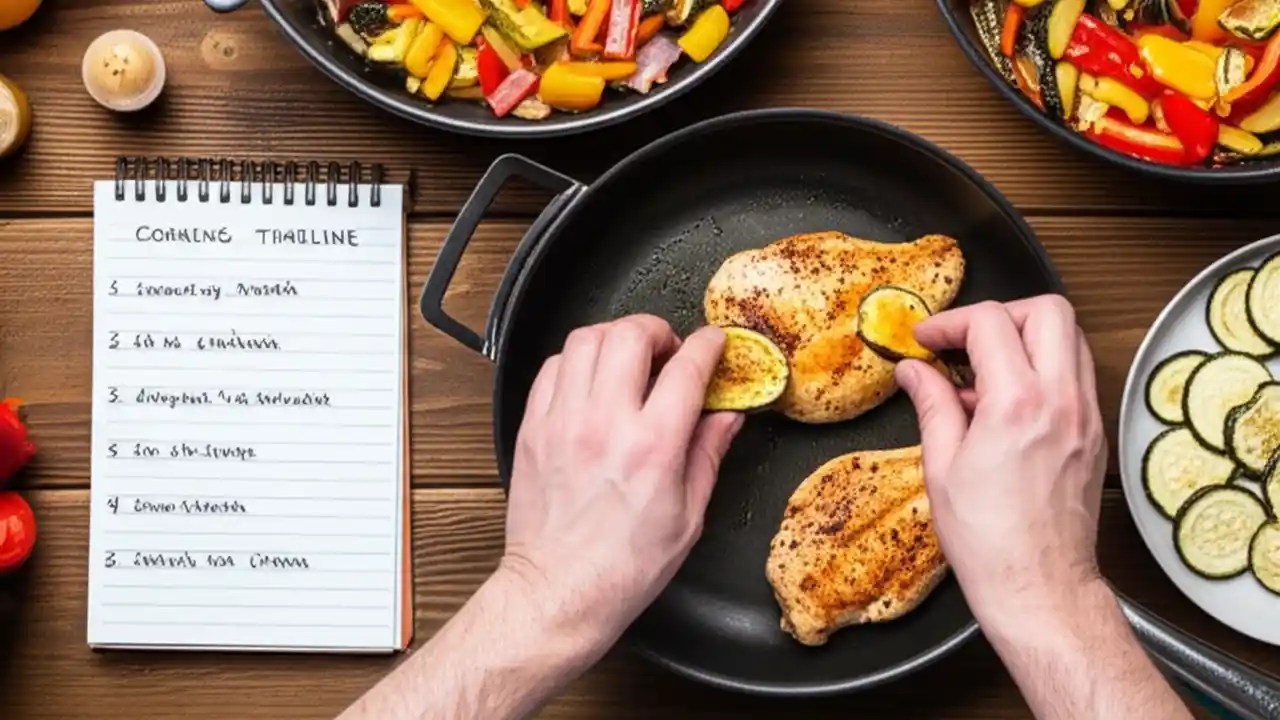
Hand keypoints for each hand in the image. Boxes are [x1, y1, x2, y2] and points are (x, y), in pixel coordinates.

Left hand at [500, 315, 743, 658]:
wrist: (558, 592)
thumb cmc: (623, 567)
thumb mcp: (688, 516)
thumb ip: (708, 454)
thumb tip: (727, 416)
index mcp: (652, 447)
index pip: (686, 367)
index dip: (707, 345)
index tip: (713, 343)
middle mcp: (604, 423)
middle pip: (630, 335)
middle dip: (657, 330)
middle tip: (668, 350)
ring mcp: (562, 422)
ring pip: (584, 340)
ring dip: (614, 338)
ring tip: (629, 358)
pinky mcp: (532, 428)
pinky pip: (551, 368)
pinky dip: (576, 361)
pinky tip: (591, 380)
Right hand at [894, 296, 1106, 621]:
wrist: (1039, 587)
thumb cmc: (990, 541)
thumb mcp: (942, 467)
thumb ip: (932, 405)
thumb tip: (914, 372)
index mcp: (1017, 404)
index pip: (990, 323)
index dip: (950, 322)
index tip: (926, 339)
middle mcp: (1062, 401)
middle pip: (1048, 311)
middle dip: (1000, 314)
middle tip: (964, 339)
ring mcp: (1086, 416)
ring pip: (1071, 338)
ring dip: (1027, 338)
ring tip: (985, 371)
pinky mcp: (1095, 435)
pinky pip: (1076, 376)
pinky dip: (1043, 370)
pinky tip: (1007, 402)